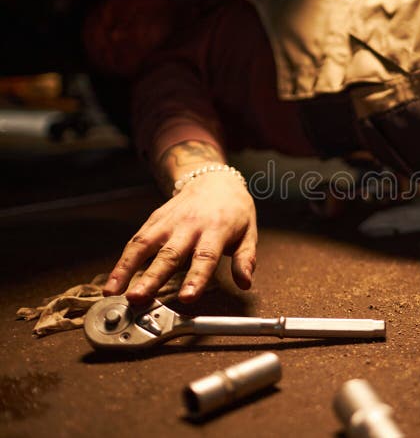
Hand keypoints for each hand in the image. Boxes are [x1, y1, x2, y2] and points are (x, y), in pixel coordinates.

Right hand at [103, 171, 257, 303]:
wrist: (214, 180)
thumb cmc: (233, 211)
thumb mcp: (249, 232)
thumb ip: (245, 258)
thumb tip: (245, 282)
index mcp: (216, 230)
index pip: (205, 257)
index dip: (196, 278)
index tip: (187, 297)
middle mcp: (189, 226)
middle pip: (169, 254)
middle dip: (152, 278)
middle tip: (138, 298)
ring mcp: (168, 222)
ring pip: (145, 245)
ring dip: (126, 269)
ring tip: (113, 292)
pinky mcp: (154, 221)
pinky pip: (135, 241)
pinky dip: (122, 261)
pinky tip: (113, 280)